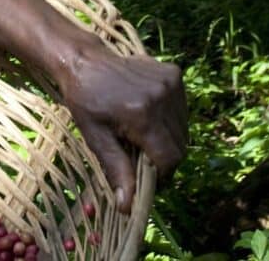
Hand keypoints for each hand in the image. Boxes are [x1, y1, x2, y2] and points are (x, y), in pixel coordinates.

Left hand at [60, 47, 187, 213]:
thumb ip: (117, 170)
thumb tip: (128, 207)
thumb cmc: (85, 101)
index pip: (170, 158)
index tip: (146, 179)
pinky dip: (170, 118)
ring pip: (183, 128)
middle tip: (142, 157)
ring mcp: (170, 83)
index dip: (162, 175)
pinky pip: (181, 109)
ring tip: (144, 134)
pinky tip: (149, 113)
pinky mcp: (174, 73)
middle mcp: (162, 96)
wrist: (85, 61)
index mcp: (142, 114)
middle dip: (165, 159)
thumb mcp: (95, 137)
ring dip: (169, 138)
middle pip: (180, 145)